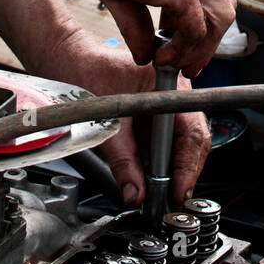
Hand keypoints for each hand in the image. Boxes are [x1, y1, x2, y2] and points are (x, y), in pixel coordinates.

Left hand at [47, 30, 209, 205]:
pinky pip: (166, 143)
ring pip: (181, 145)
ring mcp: (168, 104)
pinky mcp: (156, 115)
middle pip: (192, 140)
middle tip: (171, 200)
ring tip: (161, 195)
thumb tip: (134, 193)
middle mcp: (175, 93)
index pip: (192, 131)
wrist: (72, 62)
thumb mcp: (107, 123)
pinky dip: (161, 163)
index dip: (187, 165)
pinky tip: (152, 180)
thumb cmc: (89, 75)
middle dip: (183, 173)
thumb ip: (123, 161)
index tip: (179, 190)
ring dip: (172, 171)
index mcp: (171, 84)